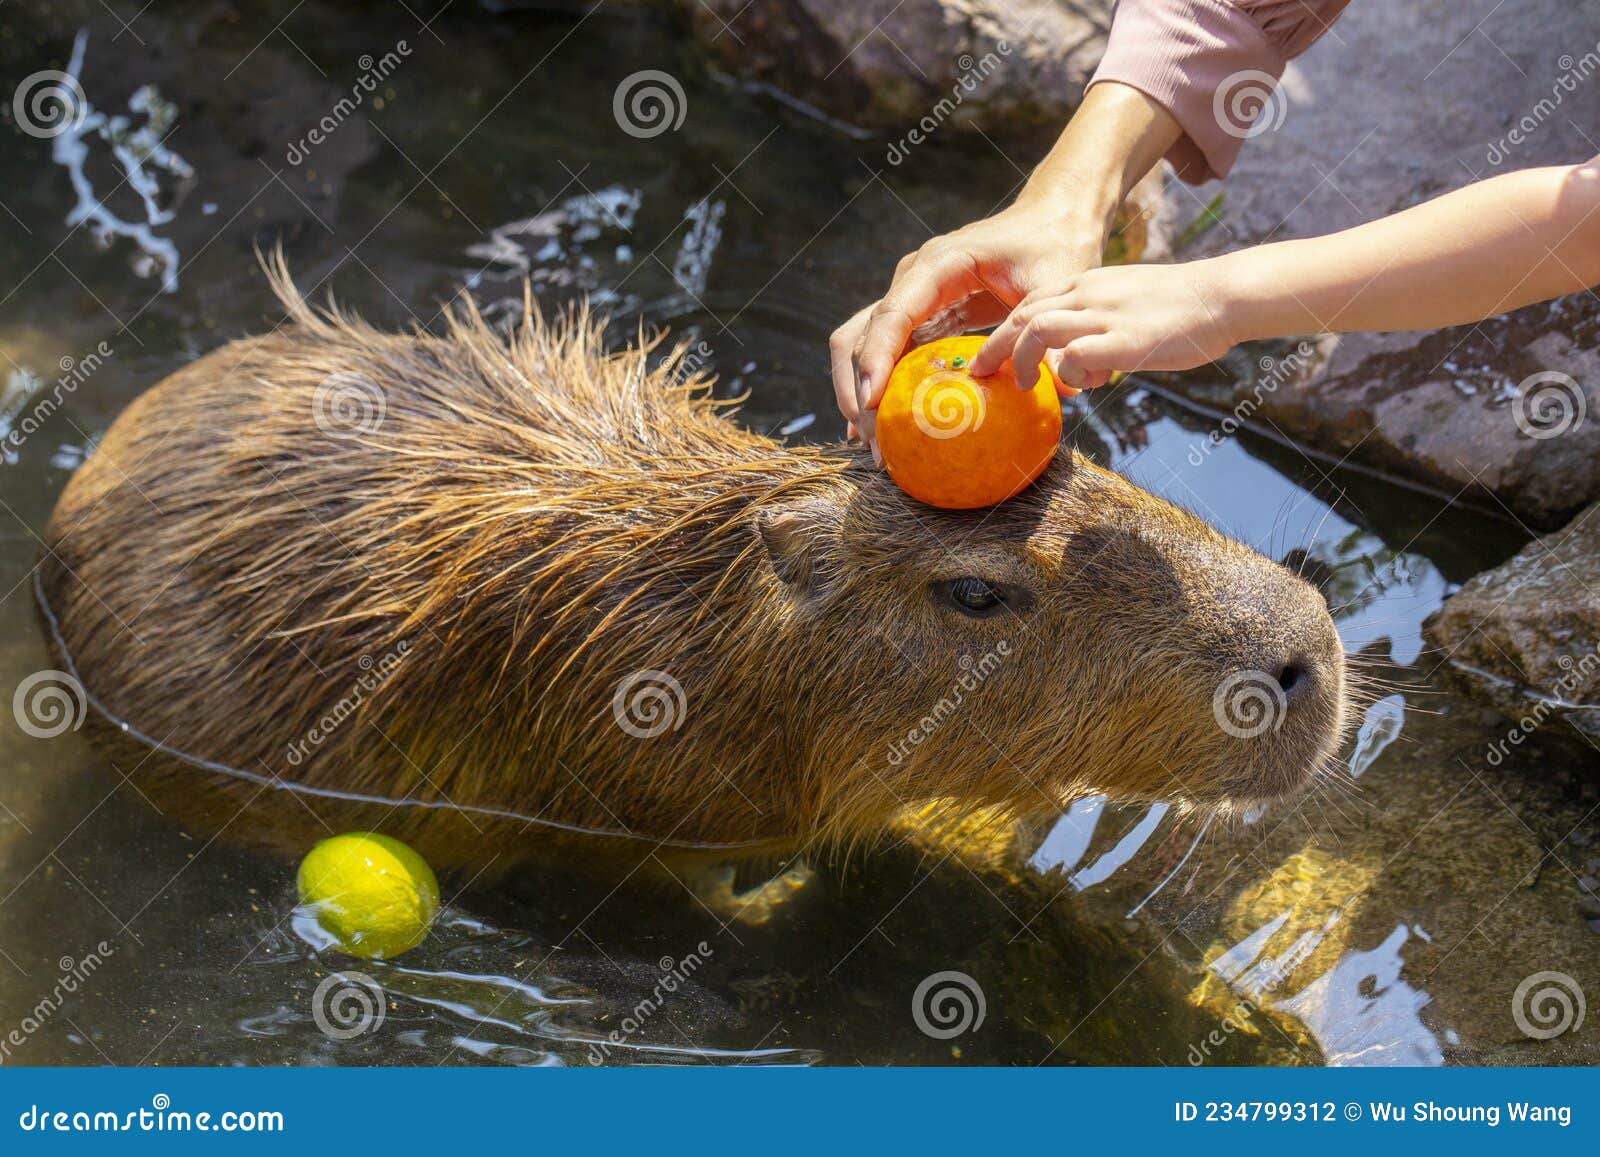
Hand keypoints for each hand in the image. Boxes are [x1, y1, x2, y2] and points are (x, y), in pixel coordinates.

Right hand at [830, 202, 1103, 459]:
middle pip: (860, 334)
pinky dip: (881, 387)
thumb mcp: (1055, 285)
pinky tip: (886, 428)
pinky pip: (889, 353)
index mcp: (937, 265)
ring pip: (862, 345)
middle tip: (872, 439)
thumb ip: (1052, 335)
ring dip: (858, 391)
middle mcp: (913, 281)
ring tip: (871, 442)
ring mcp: (913, 300)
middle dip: (856, 387)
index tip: (872, 403)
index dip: (876, 359)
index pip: (892, 314)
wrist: (1052, 219)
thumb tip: (1066, 389)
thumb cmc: (1053, 244)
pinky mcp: (923, 317)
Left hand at [970, 259, 1238, 387]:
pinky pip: (1073, 355)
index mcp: (1088, 282)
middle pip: (1021, 315)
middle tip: (980, 374)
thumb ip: (1098, 322)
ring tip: (1024, 385)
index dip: (1004, 330)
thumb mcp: (1127, 303)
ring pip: (1037, 330)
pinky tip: (1085, 383)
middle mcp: (1088, 293)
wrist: (1222, 296)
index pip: (1030, 302)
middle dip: (993, 346)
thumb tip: (1080, 356)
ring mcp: (1104, 314)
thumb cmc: (1182, 306)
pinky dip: (1067, 373)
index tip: (990, 354)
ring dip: (1021, 360)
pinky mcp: (1123, 339)